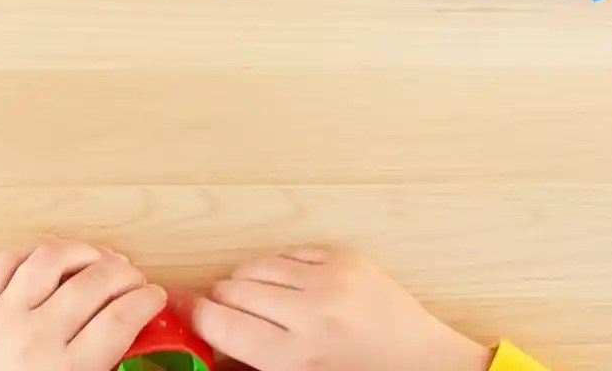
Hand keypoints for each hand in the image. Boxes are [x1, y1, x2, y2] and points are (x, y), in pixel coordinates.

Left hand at [0, 240, 166, 370]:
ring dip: (83, 251)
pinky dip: (31, 250)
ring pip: (51, 260)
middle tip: (133, 278)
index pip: (121, 318)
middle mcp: (35, 338)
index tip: (153, 297)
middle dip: (125, 273)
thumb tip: (134, 353)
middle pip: (94, 283)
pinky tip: (50, 254)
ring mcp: (2, 318)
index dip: (146, 300)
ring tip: (98, 257)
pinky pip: (5, 262)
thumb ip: (103, 370)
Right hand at [192, 248, 491, 370]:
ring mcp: (330, 280)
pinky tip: (288, 288)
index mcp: (296, 358)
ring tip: (258, 302)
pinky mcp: (345, 258)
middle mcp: (311, 314)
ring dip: (247, 283)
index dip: (194, 316)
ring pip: (256, 266)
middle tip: (224, 314)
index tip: (184, 311)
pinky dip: (279, 269)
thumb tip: (210, 342)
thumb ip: (253, 364)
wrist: (427, 365)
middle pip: (232, 290)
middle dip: (221, 302)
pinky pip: (288, 253)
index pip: (220, 323)